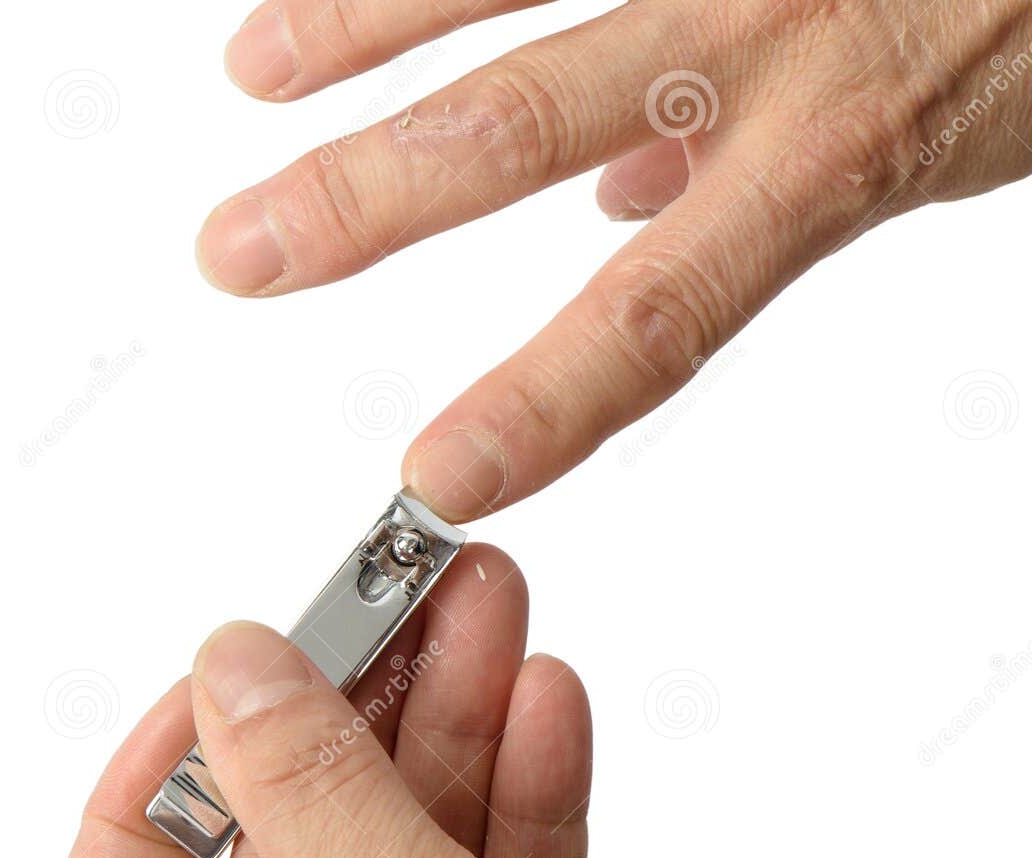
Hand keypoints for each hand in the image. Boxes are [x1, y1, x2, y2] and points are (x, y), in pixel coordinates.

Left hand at [45, 547, 720, 857]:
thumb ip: (310, 796)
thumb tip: (229, 665)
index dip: (146, 795)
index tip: (221, 690)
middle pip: (288, 855)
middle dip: (353, 715)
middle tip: (397, 601)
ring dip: (453, 728)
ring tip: (491, 612)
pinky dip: (524, 802)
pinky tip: (545, 708)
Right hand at [196, 0, 1031, 519]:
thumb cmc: (1026, 20)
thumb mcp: (919, 141)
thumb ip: (756, 191)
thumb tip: (625, 212)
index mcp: (827, 150)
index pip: (655, 311)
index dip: (538, 400)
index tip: (439, 477)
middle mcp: (760, 36)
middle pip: (520, 130)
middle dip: (360, 198)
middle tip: (240, 253)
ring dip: (357, 29)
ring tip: (258, 75)